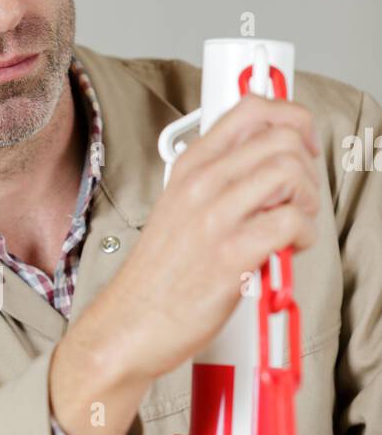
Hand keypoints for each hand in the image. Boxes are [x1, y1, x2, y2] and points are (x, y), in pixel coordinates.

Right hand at [73, 92, 320, 383]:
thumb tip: (268, 170)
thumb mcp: (178, 209)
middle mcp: (201, 184)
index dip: (291, 121)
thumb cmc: (157, 277)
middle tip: (297, 197)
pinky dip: (303, 237)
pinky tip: (287, 250)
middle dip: (306, 167)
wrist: (127, 325)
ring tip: (293, 225)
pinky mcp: (230, 256)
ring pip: (290, 172)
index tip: (299, 146)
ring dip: (307, 201)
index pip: (252, 109)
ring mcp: (214, 218)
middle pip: (282, 137)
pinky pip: (290, 223)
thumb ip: (219, 183)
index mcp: (190, 168)